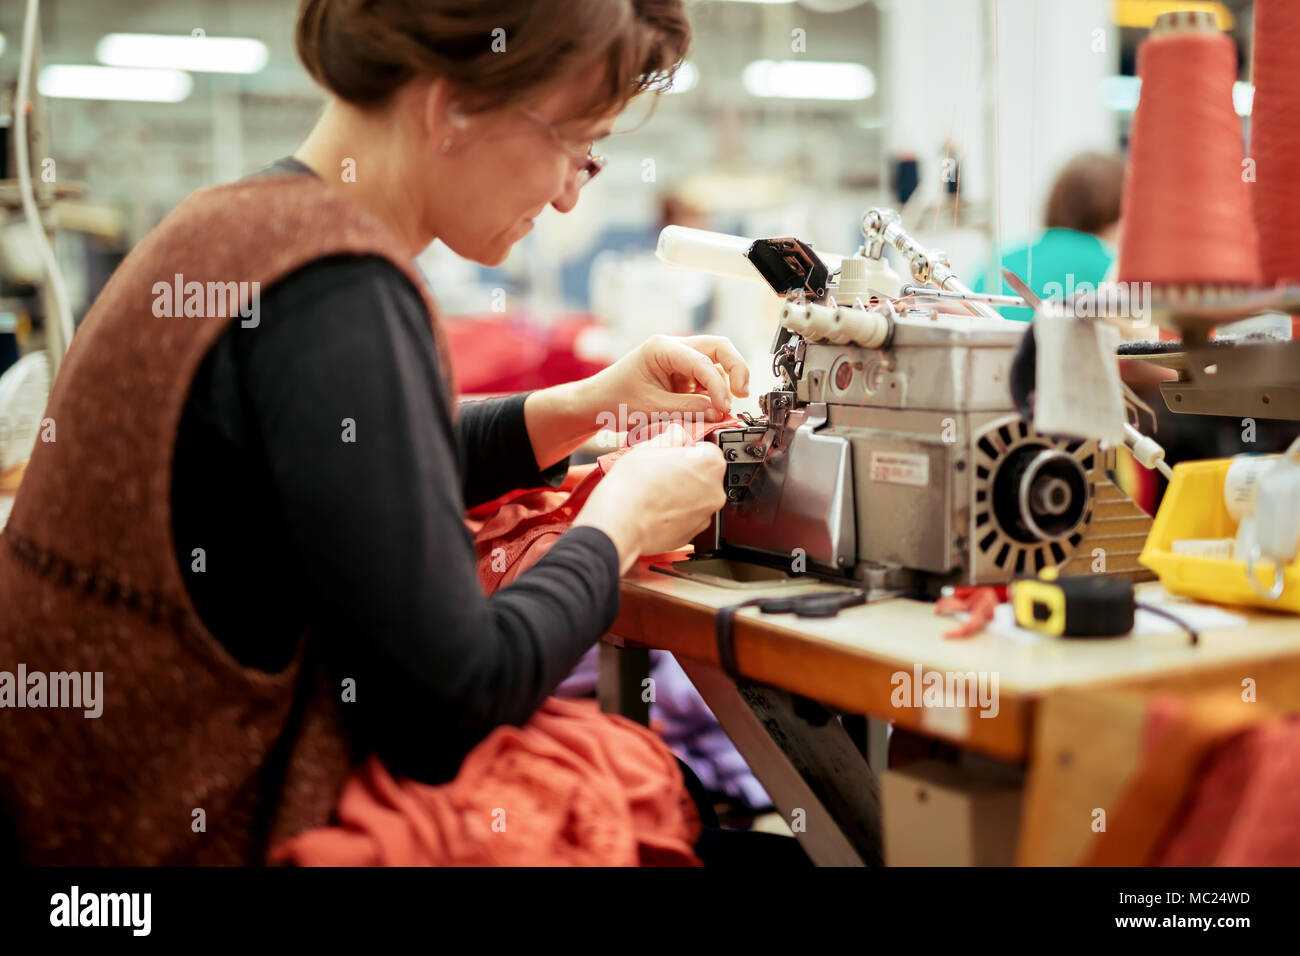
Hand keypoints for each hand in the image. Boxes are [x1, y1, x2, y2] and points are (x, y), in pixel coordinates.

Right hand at [571, 423, 726, 574]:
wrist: (620, 525)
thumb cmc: (632, 487)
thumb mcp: (648, 449)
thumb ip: (669, 439)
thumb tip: (676, 434)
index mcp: (710, 463)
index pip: (707, 449)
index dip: (687, 450)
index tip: (674, 455)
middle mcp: (715, 491)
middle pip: (704, 475)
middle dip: (686, 473)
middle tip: (661, 473)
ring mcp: (705, 515)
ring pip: (697, 498)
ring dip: (682, 494)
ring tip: (655, 492)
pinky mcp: (694, 534)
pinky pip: (688, 518)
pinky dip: (676, 513)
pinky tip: (656, 509)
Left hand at [585, 334, 750, 424]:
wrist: (595, 404)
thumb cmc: (614, 401)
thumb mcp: (653, 408)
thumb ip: (690, 409)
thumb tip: (721, 411)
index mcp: (663, 348)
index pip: (703, 361)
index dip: (719, 386)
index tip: (725, 407)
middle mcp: (674, 348)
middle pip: (719, 348)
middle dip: (736, 369)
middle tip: (742, 394)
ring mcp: (679, 360)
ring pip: (717, 363)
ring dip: (724, 384)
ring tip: (722, 408)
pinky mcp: (681, 375)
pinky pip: (707, 379)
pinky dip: (714, 392)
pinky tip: (712, 408)